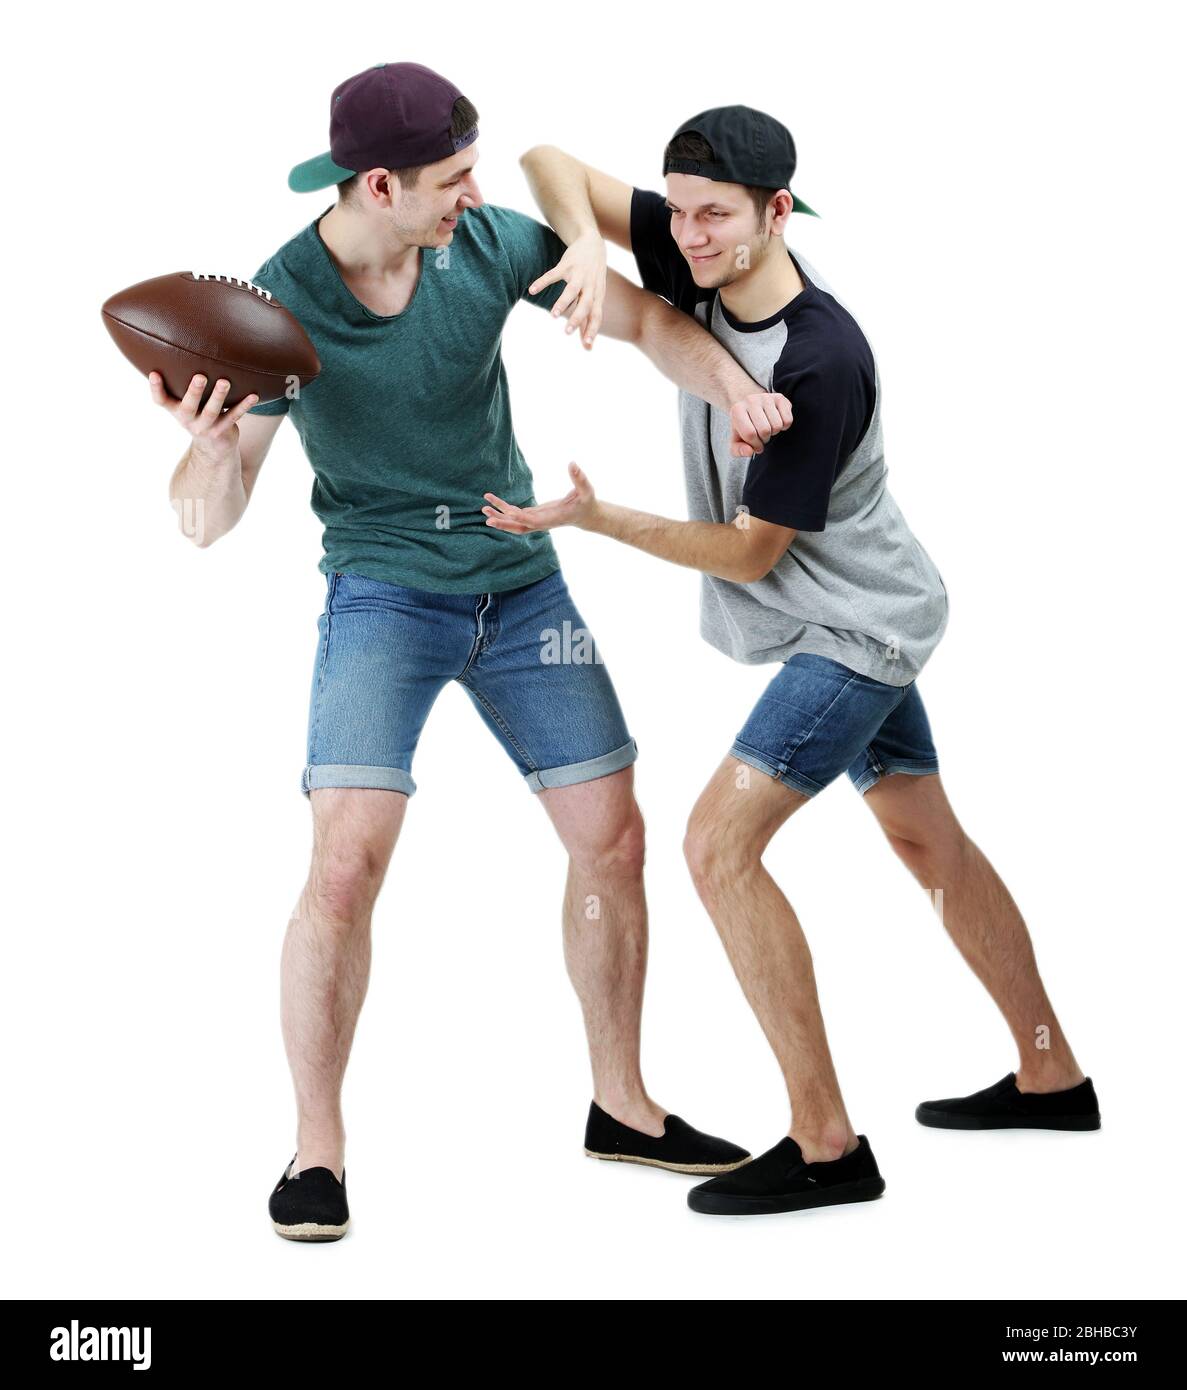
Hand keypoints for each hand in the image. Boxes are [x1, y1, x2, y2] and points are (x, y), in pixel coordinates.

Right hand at [149, 371, 258, 465]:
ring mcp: (205, 427)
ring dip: (218, 396)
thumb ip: (181, 380)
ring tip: (224, 382)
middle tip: (200, 376)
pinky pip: (234, 417)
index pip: (161, 400)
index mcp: (175, 409)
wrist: (213, 445)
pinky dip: (244, 406)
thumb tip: (181, 344)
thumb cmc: (197, 411)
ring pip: (212, 412)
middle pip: (189, 406)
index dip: (156, 388)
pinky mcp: (222, 430)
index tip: (154, 373)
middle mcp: (187, 419)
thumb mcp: (184, 400)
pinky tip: (254, 396)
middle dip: (194, 391)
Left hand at [482, 463, 596, 533]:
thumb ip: (580, 478)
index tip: (509, 513)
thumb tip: (572, 463)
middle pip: (519, 527)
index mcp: (553, 518)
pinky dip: (504, 510)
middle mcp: (542, 522)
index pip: (534, 521)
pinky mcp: (534, 515)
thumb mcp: (586, 490)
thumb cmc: (587, 502)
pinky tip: (493, 503)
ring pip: (514, 522)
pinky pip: (516, 515)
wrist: (586, 516)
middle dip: (504, 523)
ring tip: (484, 507)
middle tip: (488, 518)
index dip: (522, 517)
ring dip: (500, 516)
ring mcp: (537, 520)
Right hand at [527, 230, 607, 348]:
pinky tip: (531, 290)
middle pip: (586, 304)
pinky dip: (542, 282)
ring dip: (562, 302)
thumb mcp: (594, 296)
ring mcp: (578, 274)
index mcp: (597, 296)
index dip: (592, 329)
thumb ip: (589, 319)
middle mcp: (590, 286)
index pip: (596, 315)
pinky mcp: (566, 264)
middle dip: (577, 319)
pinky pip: (553, 274)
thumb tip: (587, 346)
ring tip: (553, 315)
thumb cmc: (593, 277)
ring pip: (571, 290)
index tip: (587, 346)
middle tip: (566, 333)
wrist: (592, 243)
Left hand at [729, 390, 792, 457]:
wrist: (751, 408)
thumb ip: (738, 450)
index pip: (750, 434)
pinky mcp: (779, 398)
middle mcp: (750, 400)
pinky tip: (777, 422)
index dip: (755, 445)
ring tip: (768, 428)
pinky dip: (784, 426)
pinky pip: (788, 420)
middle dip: (765, 439)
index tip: (756, 445)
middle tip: (762, 436)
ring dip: (774, 432)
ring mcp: (766, 397)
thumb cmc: (744, 427)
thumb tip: (750, 451)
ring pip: (777, 425)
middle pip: (765, 430)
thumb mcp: (737, 441)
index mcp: (736, 411)